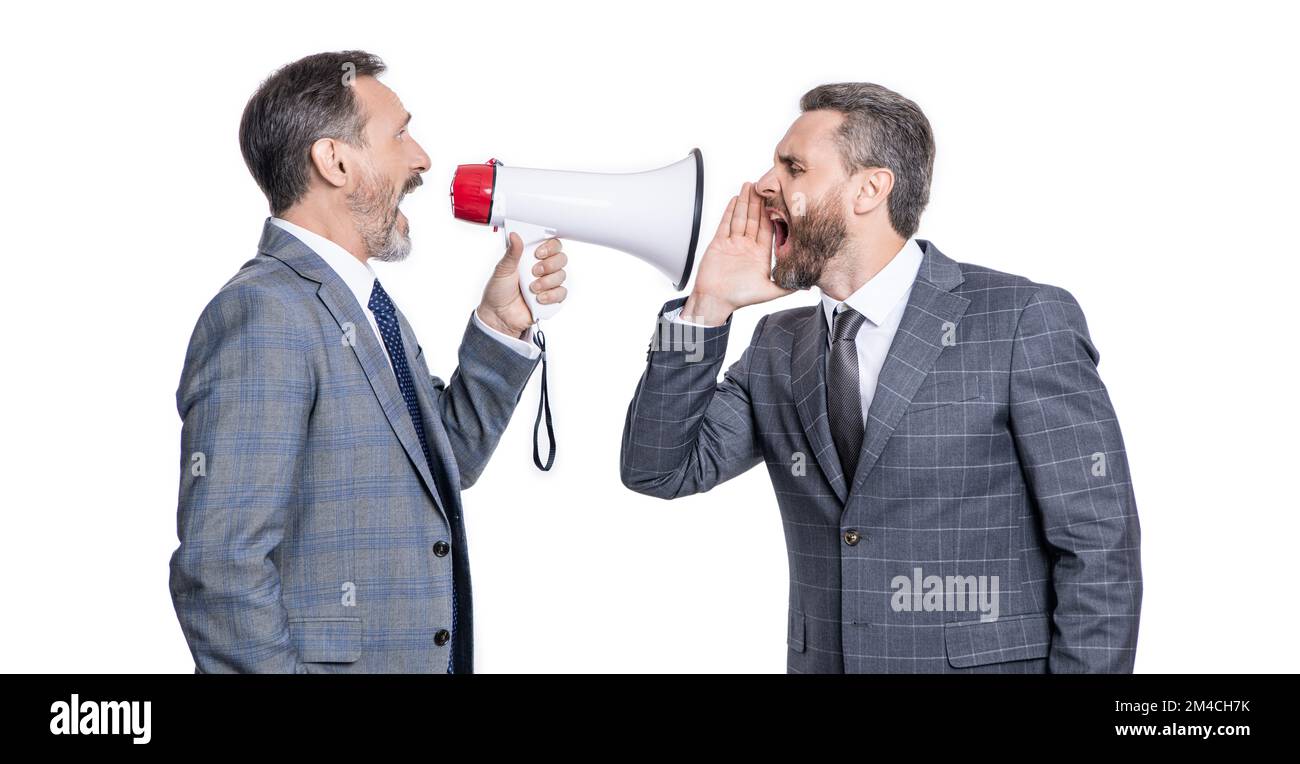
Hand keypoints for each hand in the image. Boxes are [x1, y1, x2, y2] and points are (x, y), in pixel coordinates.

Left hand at [476, 232, 567, 336]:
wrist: (499, 316)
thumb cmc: (499, 292)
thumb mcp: (503, 269)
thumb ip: (512, 253)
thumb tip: (515, 236)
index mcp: (531, 257)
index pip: (551, 245)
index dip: (549, 247)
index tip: (538, 253)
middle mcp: (542, 269)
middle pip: (561, 258)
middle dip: (549, 265)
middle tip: (534, 272)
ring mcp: (548, 283)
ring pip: (562, 275)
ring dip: (547, 282)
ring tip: (533, 288)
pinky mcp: (552, 298)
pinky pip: (562, 293)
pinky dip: (551, 295)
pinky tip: (539, 298)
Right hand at [683, 181, 791, 325]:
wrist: (714, 301)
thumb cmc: (739, 298)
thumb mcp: (769, 292)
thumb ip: (787, 287)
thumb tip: (807, 286)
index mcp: (760, 255)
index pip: (768, 229)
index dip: (772, 214)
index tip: (777, 200)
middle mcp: (747, 247)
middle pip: (754, 219)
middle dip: (758, 202)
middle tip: (763, 185)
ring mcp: (733, 244)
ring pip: (741, 218)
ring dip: (745, 202)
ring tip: (749, 186)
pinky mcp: (719, 243)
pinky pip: (726, 224)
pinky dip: (730, 211)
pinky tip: (735, 200)